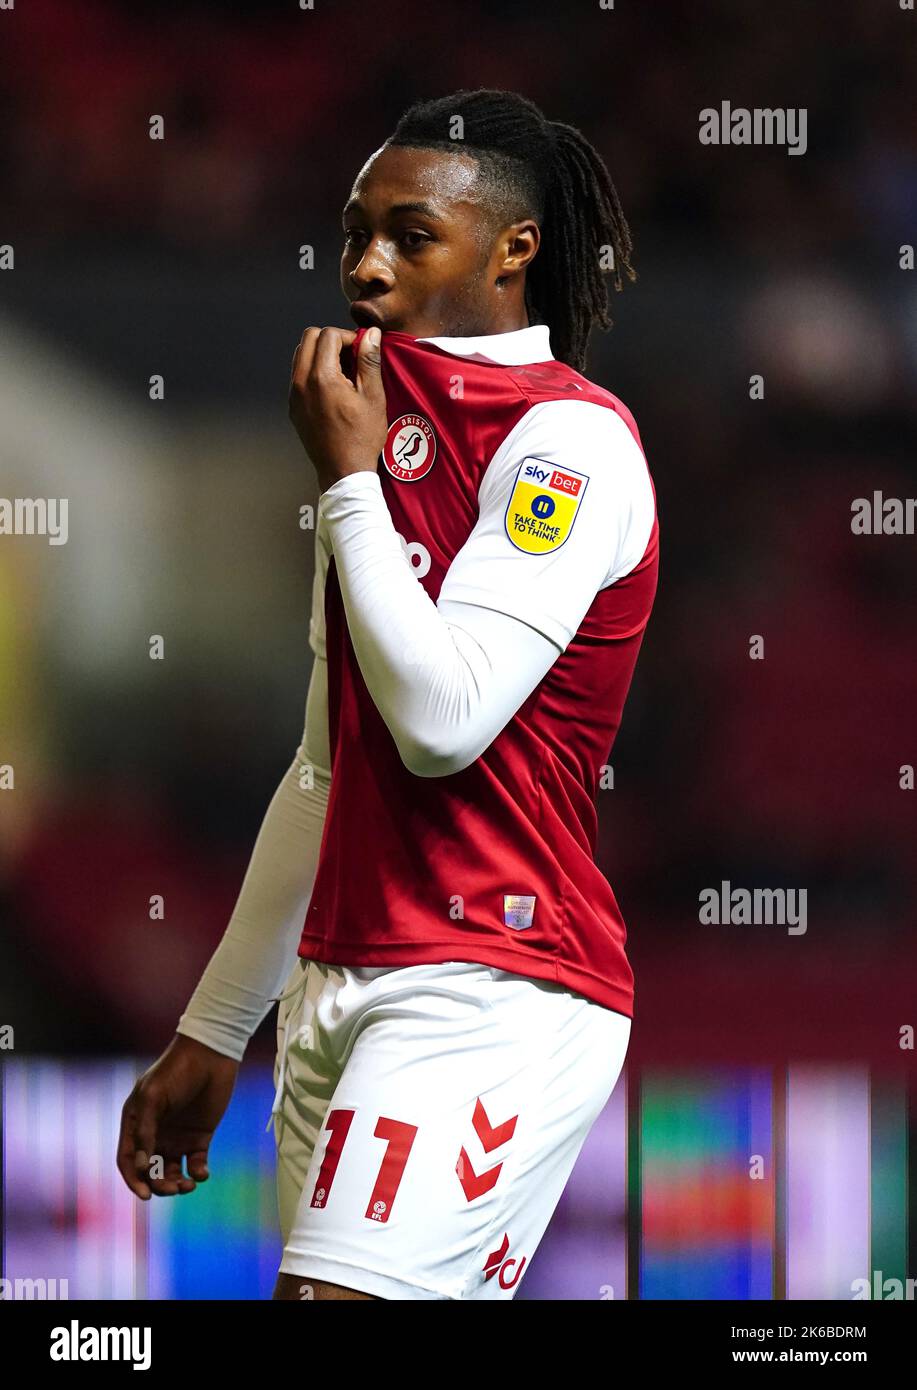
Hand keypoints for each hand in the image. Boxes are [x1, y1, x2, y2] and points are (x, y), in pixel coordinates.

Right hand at [116, 1034, 238, 1199]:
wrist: (211, 1053)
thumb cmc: (176, 1070)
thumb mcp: (153, 1097)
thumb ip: (145, 1131)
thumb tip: (142, 1167)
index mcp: (136, 1124)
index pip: (129, 1161)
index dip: (134, 1181)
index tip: (146, 1195)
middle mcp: (155, 1134)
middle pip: (151, 1172)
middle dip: (159, 1186)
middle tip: (174, 1188)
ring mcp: (177, 1136)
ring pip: (173, 1173)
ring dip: (178, 1184)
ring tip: (189, 1185)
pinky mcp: (200, 1136)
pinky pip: (196, 1164)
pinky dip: (198, 1173)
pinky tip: (202, 1173)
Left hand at [289, 326, 387, 492]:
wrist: (343, 471)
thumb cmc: (361, 439)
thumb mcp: (373, 397)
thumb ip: (370, 361)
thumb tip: (371, 335)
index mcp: (322, 378)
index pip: (327, 335)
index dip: (347, 337)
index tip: (360, 350)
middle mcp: (302, 383)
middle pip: (308, 338)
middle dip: (331, 339)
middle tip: (350, 355)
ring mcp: (294, 395)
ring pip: (300, 355)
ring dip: (320, 353)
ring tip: (342, 371)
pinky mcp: (293, 407)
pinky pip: (298, 375)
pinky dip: (313, 371)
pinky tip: (333, 387)